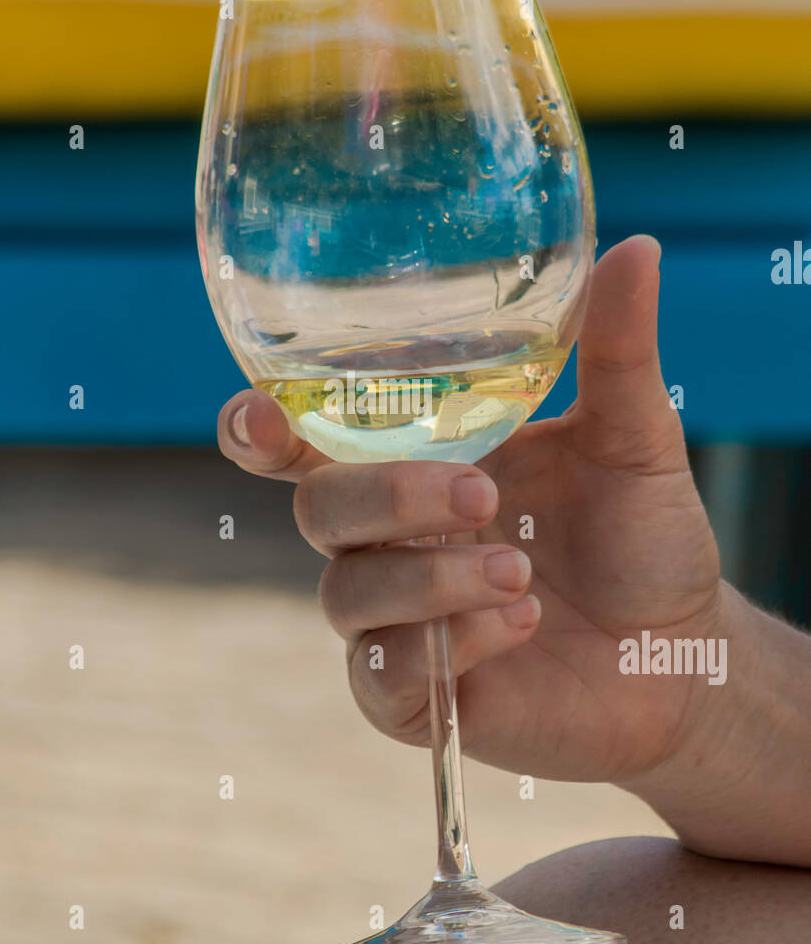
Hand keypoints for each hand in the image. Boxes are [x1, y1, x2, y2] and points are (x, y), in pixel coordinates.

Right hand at [218, 236, 726, 789]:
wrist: (685, 656)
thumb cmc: (644, 538)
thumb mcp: (635, 439)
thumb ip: (617, 352)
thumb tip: (635, 245)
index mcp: (417, 464)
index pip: (306, 441)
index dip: (258, 428)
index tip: (259, 416)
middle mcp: (389, 539)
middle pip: (317, 509)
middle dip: (385, 498)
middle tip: (481, 497)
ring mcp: (397, 619)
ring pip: (345, 592)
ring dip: (428, 577)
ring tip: (520, 576)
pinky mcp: (416, 698)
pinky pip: (384, 674)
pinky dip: (447, 643)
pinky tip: (518, 624)